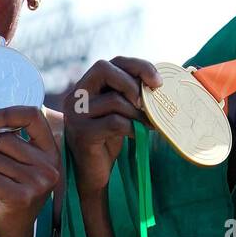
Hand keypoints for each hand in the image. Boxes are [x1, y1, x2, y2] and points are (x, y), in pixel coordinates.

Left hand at [0, 105, 60, 236]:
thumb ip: (14, 141)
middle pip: (3, 141)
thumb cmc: (12, 192)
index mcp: (52, 153)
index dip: (6, 113)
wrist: (14, 231)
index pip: (33, 116)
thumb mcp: (20, 163)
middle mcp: (51, 166)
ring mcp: (39, 182)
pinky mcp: (23, 196)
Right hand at [63, 57, 160, 194]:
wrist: (94, 174)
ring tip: (147, 123)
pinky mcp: (82, 133)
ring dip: (137, 111)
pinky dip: (132, 126)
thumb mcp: (119, 111)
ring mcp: (76, 114)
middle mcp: (76, 96)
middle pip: (103, 69)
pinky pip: (114, 122)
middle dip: (132, 82)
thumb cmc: (109, 139)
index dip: (136, 66)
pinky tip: (137, 133)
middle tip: (147, 101)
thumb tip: (159, 83)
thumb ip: (130, 95)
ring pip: (114, 99)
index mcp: (86, 86)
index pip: (110, 63)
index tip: (158, 81)